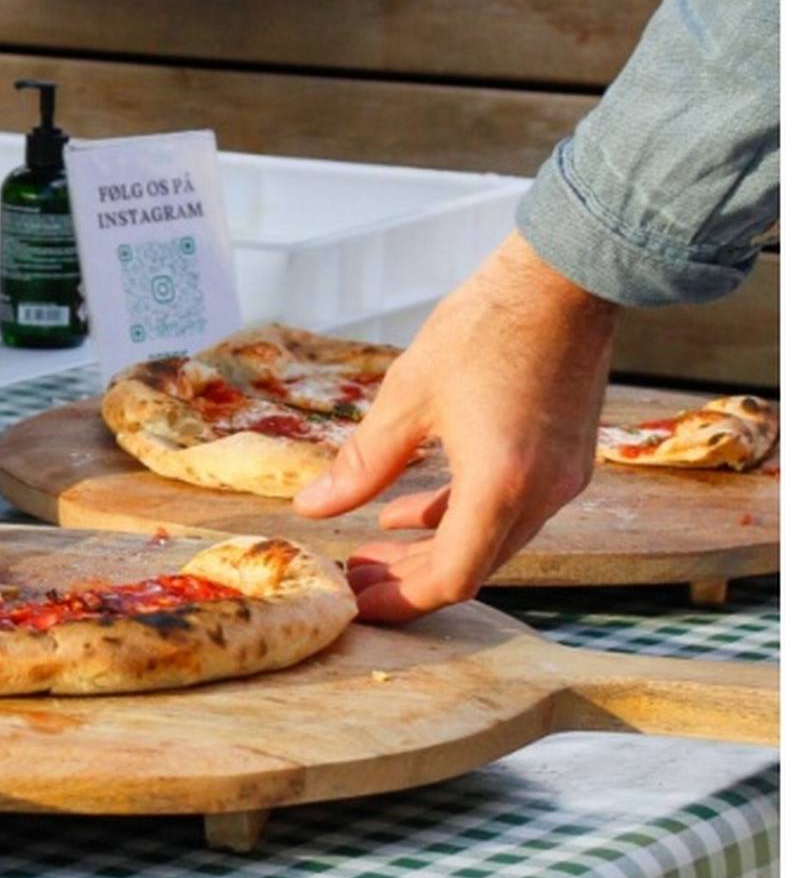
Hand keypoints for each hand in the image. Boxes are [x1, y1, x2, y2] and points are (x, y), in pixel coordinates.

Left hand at [291, 232, 617, 621]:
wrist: (565, 278)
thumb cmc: (486, 327)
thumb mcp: (406, 397)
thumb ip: (361, 464)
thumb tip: (312, 508)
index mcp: (501, 485)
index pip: (451, 578)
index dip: (400, 599)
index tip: (355, 599)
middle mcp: (542, 494)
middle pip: (472, 567)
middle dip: (409, 578)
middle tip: (354, 574)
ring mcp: (562, 478)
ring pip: (491, 541)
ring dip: (432, 548)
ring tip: (372, 545)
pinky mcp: (566, 459)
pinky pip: (510, 510)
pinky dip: (460, 517)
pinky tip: (410, 509)